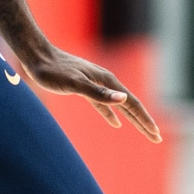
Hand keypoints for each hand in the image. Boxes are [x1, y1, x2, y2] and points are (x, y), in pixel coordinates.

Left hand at [23, 44, 161, 141]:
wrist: (36, 56)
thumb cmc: (53, 71)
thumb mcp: (75, 83)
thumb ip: (98, 93)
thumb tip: (123, 100)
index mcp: (107, 81)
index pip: (132, 104)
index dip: (144, 120)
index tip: (155, 134)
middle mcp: (105, 82)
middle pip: (130, 105)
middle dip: (143, 122)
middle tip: (156, 137)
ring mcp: (95, 85)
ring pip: (119, 105)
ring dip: (132, 119)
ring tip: (144, 130)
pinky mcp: (84, 88)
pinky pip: (104, 105)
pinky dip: (111, 114)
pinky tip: (115, 123)